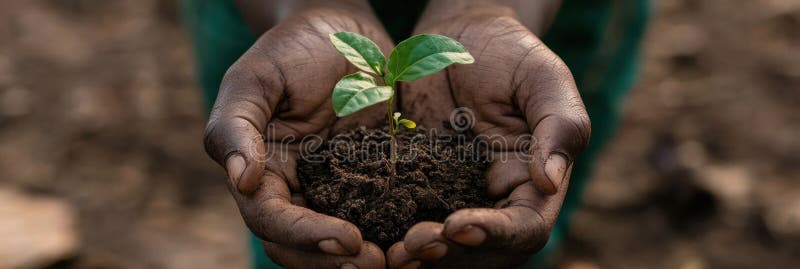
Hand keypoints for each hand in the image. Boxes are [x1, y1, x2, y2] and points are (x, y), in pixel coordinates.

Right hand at [203, 6, 393, 268]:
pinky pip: (383, 215)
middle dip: (334, 261)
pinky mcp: (375, 181)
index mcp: (262, 173)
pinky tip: (422, 235)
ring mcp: (336, 189)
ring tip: (403, 258)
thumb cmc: (292, 47)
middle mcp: (296, 190)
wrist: (345, 29)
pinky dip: (396, 231)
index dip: (304, 236)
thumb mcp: (255, 78)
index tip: (346, 240)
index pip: (272, 220)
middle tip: (377, 263)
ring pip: (342, 242)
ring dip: (365, 258)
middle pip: (303, 245)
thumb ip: (235, 127)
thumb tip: (241, 181)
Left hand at [388, 8, 590, 268]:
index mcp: (531, 185)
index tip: (457, 224)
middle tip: (412, 246)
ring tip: (392, 253)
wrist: (459, 37)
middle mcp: (493, 201)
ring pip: (444, 247)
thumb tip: (549, 182)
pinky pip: (405, 218)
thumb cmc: (512, 55)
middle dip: (450, 254)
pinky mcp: (415, 185)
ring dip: (420, 256)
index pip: (524, 228)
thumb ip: (559, 127)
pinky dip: (390, 233)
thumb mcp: (544, 80)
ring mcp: (452, 197)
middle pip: (482, 252)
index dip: (494, 235)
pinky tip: (370, 235)